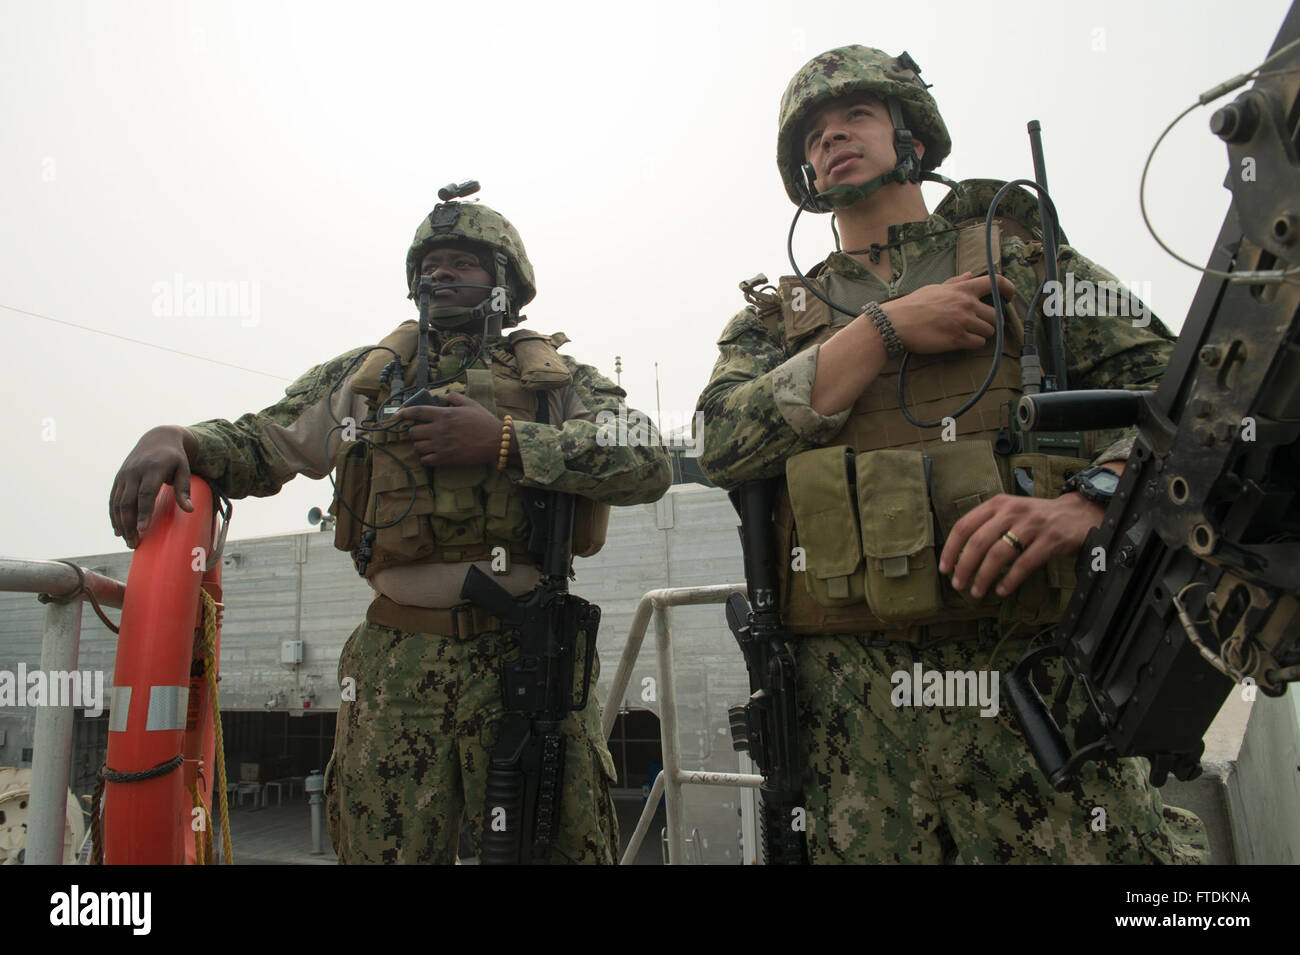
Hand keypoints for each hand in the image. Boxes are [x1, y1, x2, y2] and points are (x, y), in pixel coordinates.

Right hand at [110, 426, 197, 548]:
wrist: (158, 438)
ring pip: (117, 503)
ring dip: (120, 524)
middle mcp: (134, 472)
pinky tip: (118, 530)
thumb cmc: (175, 458)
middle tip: (135, 544)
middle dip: (129, 524)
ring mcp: (124, 475)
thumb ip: (184, 489)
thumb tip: (189, 510)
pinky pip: (113, 499)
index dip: (143, 512)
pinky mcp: (118, 478)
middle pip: (128, 502)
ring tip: (129, 541)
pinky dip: (114, 516)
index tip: (143, 530)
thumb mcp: (184, 469)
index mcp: (152, 469)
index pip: (146, 494)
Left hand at [393, 392, 513, 467]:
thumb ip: (455, 398)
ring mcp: (442, 445)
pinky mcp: (446, 459)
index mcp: (444, 415)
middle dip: (414, 432)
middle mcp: (439, 430)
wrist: (496, 441)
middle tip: (420, 433)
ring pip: (417, 447)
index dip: (403, 413)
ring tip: (426, 444)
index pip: (416, 412)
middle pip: (413, 432)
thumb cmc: (485, 422)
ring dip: (419, 445)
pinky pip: (426, 461)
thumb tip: (444, 396)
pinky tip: (431, 455)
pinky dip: (426, 458)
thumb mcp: (471, 404)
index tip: (397, 416)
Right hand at [882, 271, 1015, 354]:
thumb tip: (970, 275)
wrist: (896, 323)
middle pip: (996, 315)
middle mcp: (966, 304)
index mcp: (962, 289)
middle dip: (990, 322)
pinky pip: (978, 343)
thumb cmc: (913, 305)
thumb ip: (956, 283)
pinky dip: (973, 344)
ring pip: (989, 331)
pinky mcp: (957, 339)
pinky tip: (961, 341)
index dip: (1009, 289)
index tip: (1010, 297)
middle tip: (979, 325)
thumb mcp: (935, 288)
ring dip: (981, 334)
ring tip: (966, 334)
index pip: (996, 283)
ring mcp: (962, 322)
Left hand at [938, 491, 1105, 598]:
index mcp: (997, 504)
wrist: (1077, 513)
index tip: (944, 568)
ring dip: (984, 576)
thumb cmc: (1036, 517)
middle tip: (958, 584)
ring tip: (977, 591)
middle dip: (964, 567)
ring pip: (999, 554)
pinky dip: (1010, 580)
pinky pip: (1024, 563)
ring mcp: (1032, 525)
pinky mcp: (1050, 540)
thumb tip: (959, 555)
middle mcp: (1012, 511)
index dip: (951, 549)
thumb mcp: (1009, 511)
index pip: (964, 526)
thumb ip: (987, 525)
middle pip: (979, 542)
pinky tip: (1002, 590)